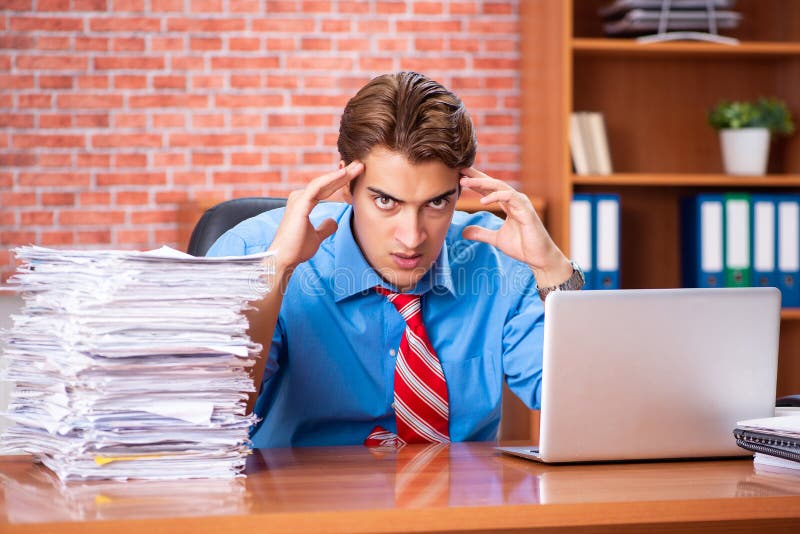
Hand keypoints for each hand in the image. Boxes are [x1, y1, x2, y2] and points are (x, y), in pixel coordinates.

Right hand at [268, 161, 363, 271]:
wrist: (284, 258)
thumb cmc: (297, 248)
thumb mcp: (316, 236)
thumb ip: (325, 227)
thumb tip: (333, 221)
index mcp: (303, 203)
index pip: (326, 189)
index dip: (341, 182)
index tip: (356, 176)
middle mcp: (300, 197)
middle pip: (326, 183)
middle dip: (344, 175)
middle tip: (360, 166)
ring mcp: (299, 199)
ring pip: (324, 182)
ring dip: (341, 174)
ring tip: (357, 167)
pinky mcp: (300, 203)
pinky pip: (318, 187)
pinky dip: (331, 179)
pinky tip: (344, 174)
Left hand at [460, 167, 572, 287]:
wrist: (538, 258)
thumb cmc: (522, 246)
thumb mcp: (496, 239)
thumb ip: (481, 233)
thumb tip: (464, 232)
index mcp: (508, 204)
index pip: (489, 189)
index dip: (475, 182)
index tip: (460, 177)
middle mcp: (514, 200)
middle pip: (493, 183)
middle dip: (476, 177)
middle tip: (460, 170)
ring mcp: (521, 204)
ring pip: (500, 186)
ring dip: (481, 183)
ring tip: (465, 182)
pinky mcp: (526, 211)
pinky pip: (510, 197)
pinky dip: (496, 196)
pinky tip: (482, 201)